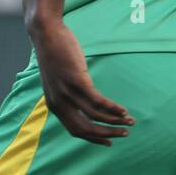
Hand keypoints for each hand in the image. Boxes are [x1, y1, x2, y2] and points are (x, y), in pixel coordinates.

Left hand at [29, 19, 131, 145]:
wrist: (46, 33)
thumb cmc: (54, 54)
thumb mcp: (56, 80)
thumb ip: (65, 93)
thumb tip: (80, 100)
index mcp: (54, 105)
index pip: (76, 130)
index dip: (94, 138)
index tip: (109, 141)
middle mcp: (59, 102)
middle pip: (86, 128)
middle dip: (107, 134)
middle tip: (124, 133)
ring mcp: (67, 92)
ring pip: (95, 115)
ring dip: (114, 121)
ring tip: (129, 120)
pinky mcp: (76, 80)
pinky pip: (98, 100)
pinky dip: (112, 108)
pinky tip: (123, 110)